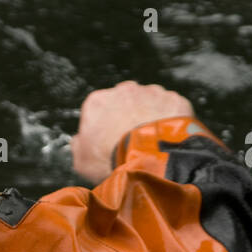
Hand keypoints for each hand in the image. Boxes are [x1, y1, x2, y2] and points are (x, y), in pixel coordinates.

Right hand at [70, 81, 194, 183]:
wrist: (149, 158)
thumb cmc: (112, 158)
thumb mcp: (81, 160)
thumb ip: (78, 145)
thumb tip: (79, 140)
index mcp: (97, 102)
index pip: (98, 111)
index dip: (103, 129)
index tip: (109, 144)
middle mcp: (124, 90)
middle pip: (124, 103)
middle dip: (127, 119)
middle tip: (132, 143)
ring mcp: (151, 92)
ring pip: (149, 104)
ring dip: (149, 118)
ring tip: (152, 142)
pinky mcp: (174, 99)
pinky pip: (171, 109)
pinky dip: (171, 121)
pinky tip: (168, 139)